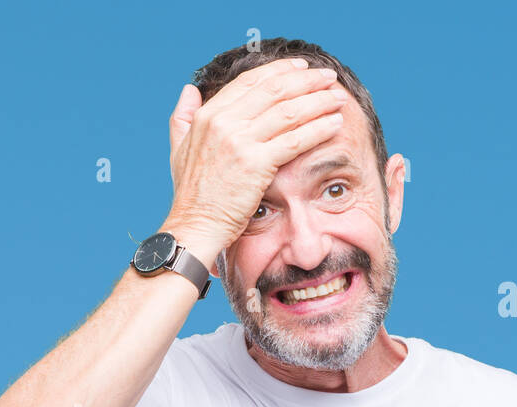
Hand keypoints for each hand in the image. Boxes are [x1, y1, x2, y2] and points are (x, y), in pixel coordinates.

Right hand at [165, 58, 348, 252]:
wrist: (194, 227)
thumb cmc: (191, 195)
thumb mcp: (178, 149)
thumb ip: (182, 117)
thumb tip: (190, 90)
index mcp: (207, 115)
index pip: (250, 81)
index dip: (279, 70)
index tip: (301, 68)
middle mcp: (223, 123)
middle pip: (274, 90)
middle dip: (307, 81)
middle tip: (329, 78)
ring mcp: (239, 142)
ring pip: (289, 111)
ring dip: (319, 101)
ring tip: (339, 98)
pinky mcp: (256, 164)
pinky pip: (296, 139)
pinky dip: (319, 128)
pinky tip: (335, 124)